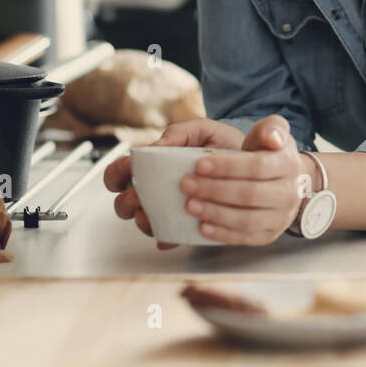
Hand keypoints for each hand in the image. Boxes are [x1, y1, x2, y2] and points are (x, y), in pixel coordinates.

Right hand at [103, 118, 245, 249]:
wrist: (250, 160)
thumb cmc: (220, 143)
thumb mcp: (200, 129)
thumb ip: (178, 133)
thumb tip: (157, 145)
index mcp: (153, 164)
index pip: (120, 172)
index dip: (115, 176)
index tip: (125, 175)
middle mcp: (155, 188)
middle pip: (124, 202)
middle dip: (127, 202)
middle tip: (140, 197)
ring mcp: (168, 207)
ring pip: (143, 220)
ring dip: (145, 220)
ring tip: (157, 215)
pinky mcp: (184, 224)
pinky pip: (168, 236)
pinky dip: (166, 237)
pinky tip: (171, 235)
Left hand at [179, 114, 313, 246]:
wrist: (283, 179)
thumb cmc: (267, 153)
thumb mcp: (268, 131)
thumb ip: (268, 126)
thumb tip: (271, 136)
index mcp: (288, 162)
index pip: (258, 166)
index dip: (227, 166)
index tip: (199, 164)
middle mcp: (290, 191)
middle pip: (250, 194)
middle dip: (214, 190)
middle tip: (186, 184)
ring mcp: (281, 216)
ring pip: (247, 220)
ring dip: (215, 213)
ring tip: (189, 204)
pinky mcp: (270, 234)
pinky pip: (246, 238)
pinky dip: (223, 234)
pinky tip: (202, 226)